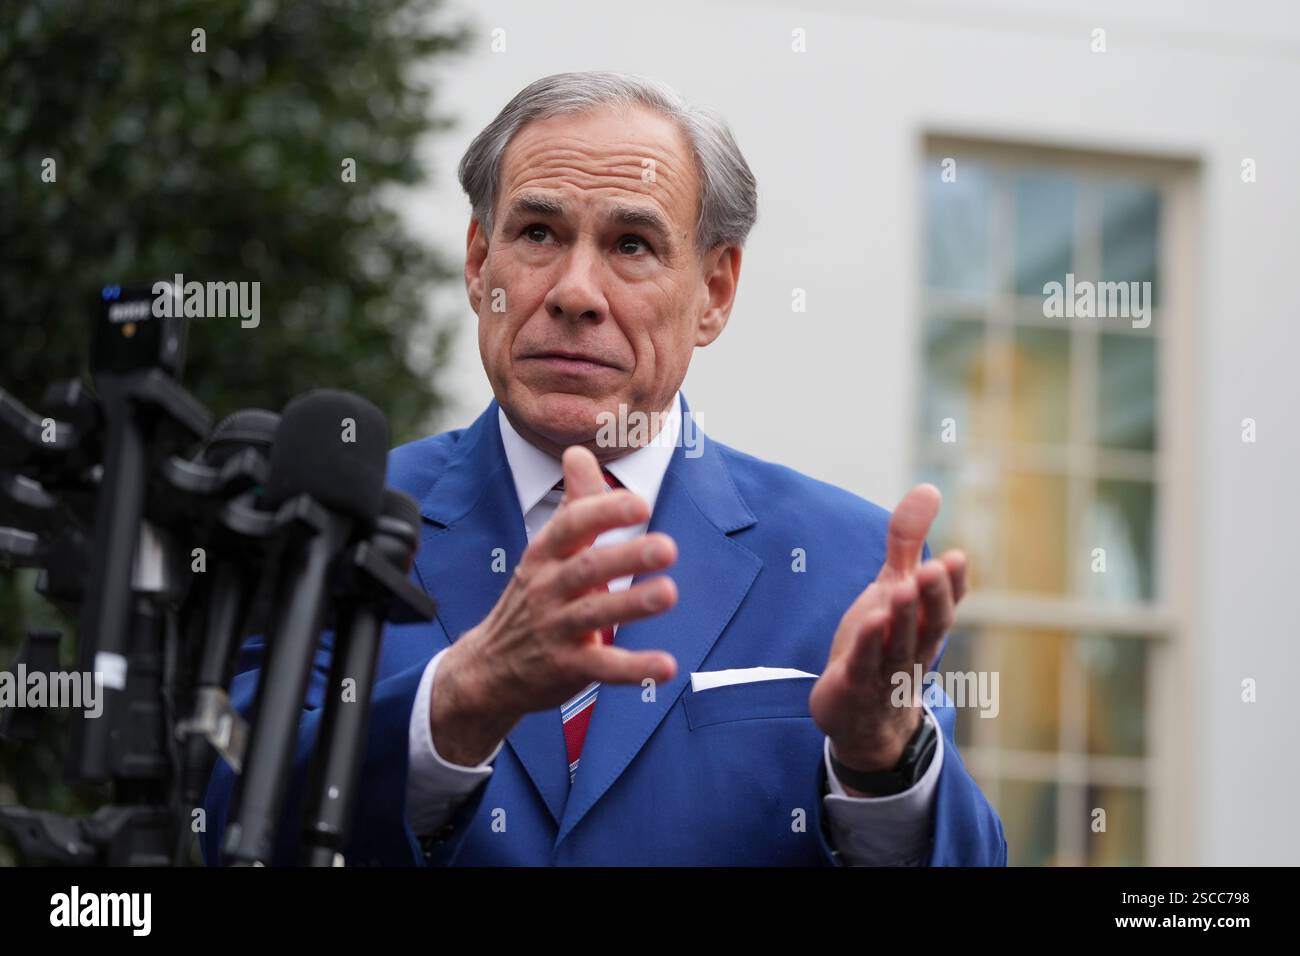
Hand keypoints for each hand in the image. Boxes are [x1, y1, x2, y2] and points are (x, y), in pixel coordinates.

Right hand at [431, 445, 678, 764]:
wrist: (489, 667)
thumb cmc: (533, 597)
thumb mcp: (547, 550)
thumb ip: (575, 505)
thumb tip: (578, 452)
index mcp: (545, 554)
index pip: (571, 526)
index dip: (604, 513)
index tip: (640, 503)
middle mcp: (547, 589)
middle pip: (586, 568)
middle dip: (626, 555)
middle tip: (668, 547)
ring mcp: (555, 629)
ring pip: (594, 615)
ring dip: (632, 604)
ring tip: (668, 593)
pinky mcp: (567, 667)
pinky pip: (603, 667)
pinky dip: (635, 669)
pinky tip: (666, 665)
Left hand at [809, 484, 967, 789]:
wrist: (863, 718)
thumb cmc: (882, 642)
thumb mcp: (893, 587)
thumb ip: (907, 542)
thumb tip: (930, 488)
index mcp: (926, 624)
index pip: (946, 604)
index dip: (953, 584)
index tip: (958, 556)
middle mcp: (914, 649)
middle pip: (931, 624)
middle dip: (935, 595)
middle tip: (939, 566)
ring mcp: (886, 672)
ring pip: (900, 645)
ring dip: (905, 617)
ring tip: (905, 586)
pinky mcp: (856, 686)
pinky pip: (865, 666)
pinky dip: (870, 646)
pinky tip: (871, 621)